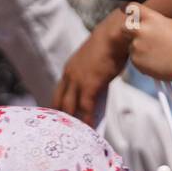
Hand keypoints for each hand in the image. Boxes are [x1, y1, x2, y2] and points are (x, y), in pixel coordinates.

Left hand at [54, 9, 129, 125]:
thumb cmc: (110, 46)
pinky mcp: (90, 85)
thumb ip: (90, 77)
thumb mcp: (93, 62)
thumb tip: (95, 92)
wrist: (115, 33)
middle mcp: (69, 77)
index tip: (55, 120)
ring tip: (74, 137)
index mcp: (69, 70)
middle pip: (59, 103)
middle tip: (60, 134)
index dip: (57, 109)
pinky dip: (87, 120)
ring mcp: (78, 81)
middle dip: (59, 120)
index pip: (58, 94)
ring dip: (72, 123)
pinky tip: (89, 129)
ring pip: (69, 108)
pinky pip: (85, 108)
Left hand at [122, 4, 171, 82]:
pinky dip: (141, 59)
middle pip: (124, 28)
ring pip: (132, 45)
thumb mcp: (171, 25)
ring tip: (157, 53)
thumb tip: (145, 24)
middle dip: (128, 31)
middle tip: (135, 36)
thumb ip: (155, 23)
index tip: (124, 9)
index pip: (134, 8)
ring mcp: (136, 45)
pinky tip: (155, 61)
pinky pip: (134, 58)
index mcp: (152, 19)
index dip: (128, 8)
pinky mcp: (134, 60)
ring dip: (139, 48)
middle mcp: (141, 30)